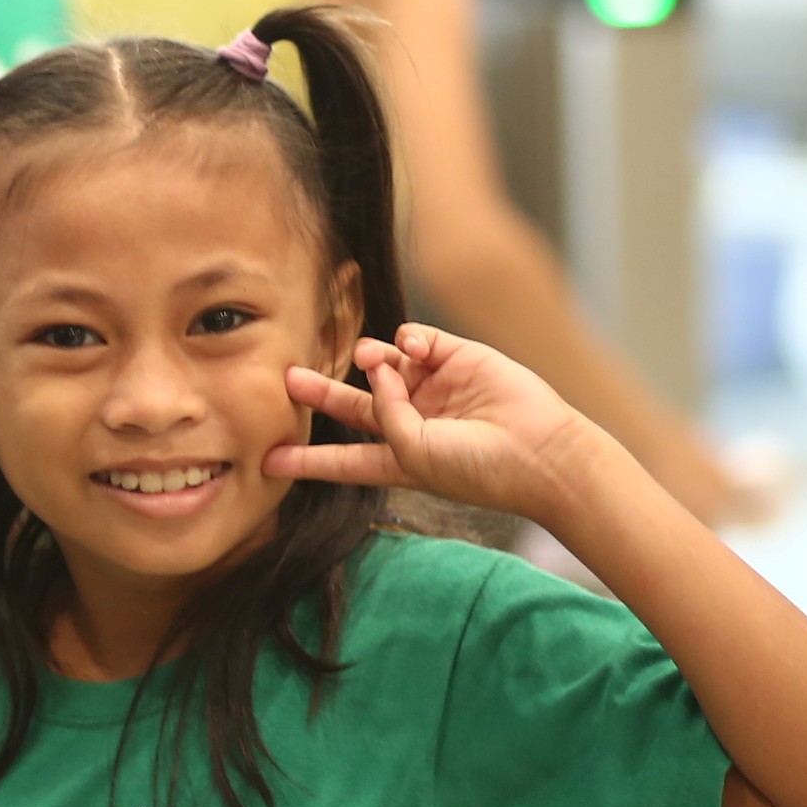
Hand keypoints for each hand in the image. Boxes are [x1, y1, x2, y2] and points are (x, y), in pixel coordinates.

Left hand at [274, 322, 614, 527]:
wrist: (538, 451)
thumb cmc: (476, 467)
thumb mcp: (415, 454)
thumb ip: (385, 414)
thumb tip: (375, 365)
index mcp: (401, 458)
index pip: (344, 459)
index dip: (307, 460)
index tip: (268, 460)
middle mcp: (413, 422)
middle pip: (354, 405)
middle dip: (321, 392)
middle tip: (286, 378)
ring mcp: (436, 389)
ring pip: (385, 364)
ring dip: (370, 358)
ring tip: (370, 358)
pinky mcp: (458, 358)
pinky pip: (418, 340)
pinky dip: (407, 339)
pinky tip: (412, 348)